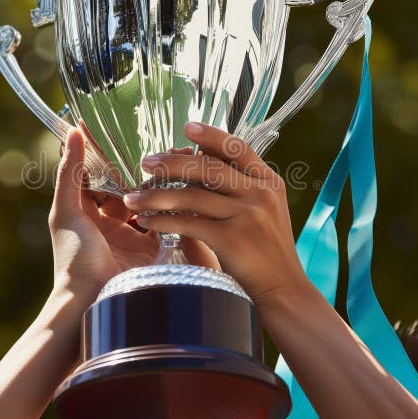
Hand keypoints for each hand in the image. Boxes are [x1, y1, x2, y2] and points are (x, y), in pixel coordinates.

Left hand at [49, 128, 156, 299]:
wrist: (93, 300)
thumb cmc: (74, 257)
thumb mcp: (67, 210)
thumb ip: (70, 174)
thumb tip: (72, 133)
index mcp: (84, 213)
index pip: (96, 177)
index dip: (104, 157)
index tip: (118, 131)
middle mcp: (108, 223)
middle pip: (123, 188)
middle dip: (135, 171)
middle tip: (152, 147)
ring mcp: (131, 235)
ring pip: (145, 202)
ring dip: (154, 187)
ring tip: (168, 164)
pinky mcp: (152, 248)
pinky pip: (163, 222)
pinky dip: (168, 208)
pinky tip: (179, 189)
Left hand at [122, 122, 306, 305]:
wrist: (284, 291)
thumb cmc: (267, 252)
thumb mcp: (264, 211)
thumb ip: (239, 188)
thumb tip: (198, 164)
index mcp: (269, 182)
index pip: (237, 148)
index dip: (211, 136)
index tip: (187, 127)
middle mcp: (260, 193)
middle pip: (209, 167)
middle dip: (172, 163)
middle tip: (147, 163)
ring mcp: (248, 215)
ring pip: (192, 195)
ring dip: (156, 195)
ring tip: (133, 197)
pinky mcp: (232, 239)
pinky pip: (187, 222)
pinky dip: (162, 220)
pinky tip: (146, 221)